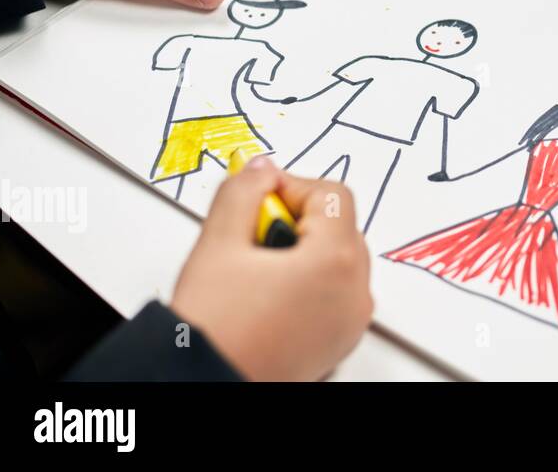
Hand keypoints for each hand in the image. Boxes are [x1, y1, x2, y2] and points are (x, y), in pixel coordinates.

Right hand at [170, 157, 372, 380]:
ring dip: (302, 254)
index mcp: (335, 262)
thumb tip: (260, 170)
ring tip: (254, 273)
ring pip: (337, 261)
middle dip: (296, 222)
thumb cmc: (213, 332)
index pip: (332, 195)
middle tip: (250, 239)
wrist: (202, 387)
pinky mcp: (339, 343)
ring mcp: (350, 323)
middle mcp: (355, 294)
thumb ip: (242, 193)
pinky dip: (308, 286)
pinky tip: (266, 298)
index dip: (290, 188)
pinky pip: (334, 295)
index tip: (257, 201)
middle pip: (339, 227)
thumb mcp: (217, 244)